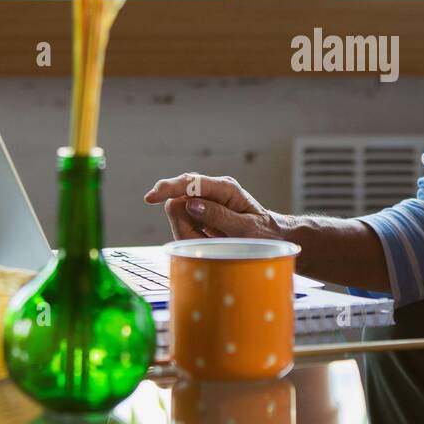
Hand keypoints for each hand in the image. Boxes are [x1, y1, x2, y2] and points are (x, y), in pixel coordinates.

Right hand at [143, 173, 287, 241]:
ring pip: (178, 214)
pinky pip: (184, 223)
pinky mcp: (202, 211)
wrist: (272, 236)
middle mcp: (213, 189)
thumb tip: (191, 203)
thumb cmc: (263, 233)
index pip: (190, 182)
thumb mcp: (245, 228)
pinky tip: (209, 239)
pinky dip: (191, 235)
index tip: (150, 197)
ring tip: (213, 241)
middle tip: (204, 240)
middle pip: (178, 200)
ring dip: (188, 232)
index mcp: (226, 188)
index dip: (168, 188)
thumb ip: (219, 216)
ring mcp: (206, 199)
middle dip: (182, 224)